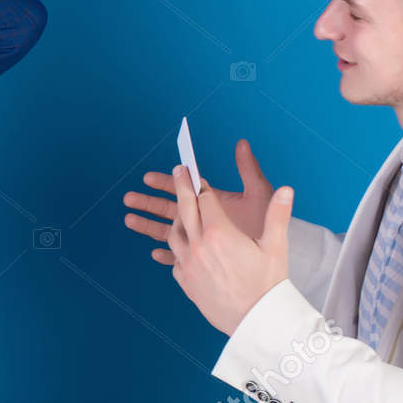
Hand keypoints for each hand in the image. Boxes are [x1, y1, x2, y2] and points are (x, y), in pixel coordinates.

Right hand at [123, 138, 275, 263]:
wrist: (273, 256)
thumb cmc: (267, 225)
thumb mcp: (259, 193)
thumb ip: (248, 169)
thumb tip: (242, 143)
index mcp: (213, 203)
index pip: (185, 191)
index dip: (166, 184)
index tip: (148, 178)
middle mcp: (204, 220)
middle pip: (170, 209)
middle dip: (149, 202)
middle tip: (129, 198)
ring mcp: (201, 240)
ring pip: (168, 232)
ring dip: (149, 226)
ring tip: (129, 220)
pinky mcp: (202, 260)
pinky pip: (180, 258)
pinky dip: (167, 256)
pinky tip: (155, 254)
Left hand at [166, 164, 293, 334]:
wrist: (256, 320)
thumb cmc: (268, 284)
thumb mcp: (276, 246)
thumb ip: (278, 215)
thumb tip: (286, 190)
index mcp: (219, 232)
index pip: (204, 199)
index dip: (201, 185)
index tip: (195, 173)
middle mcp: (198, 245)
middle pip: (184, 208)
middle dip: (180, 186)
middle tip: (178, 172)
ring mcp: (188, 264)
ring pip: (173, 233)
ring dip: (176, 218)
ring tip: (181, 211)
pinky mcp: (184, 281)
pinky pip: (173, 258)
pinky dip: (176, 247)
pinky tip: (180, 245)